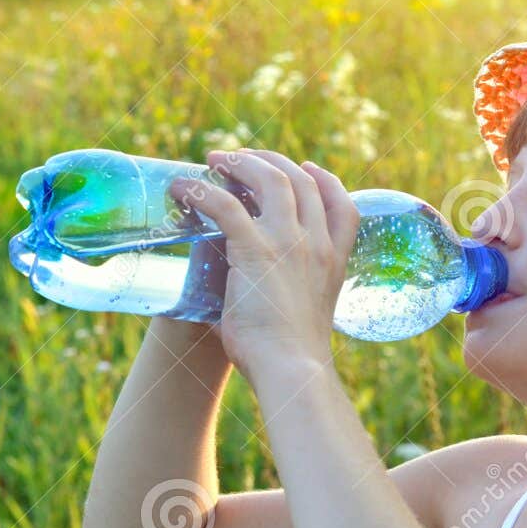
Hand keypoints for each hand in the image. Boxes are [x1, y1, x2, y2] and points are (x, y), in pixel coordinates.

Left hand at [168, 148, 359, 383]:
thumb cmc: (293, 358)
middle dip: (271, 161)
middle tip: (243, 158)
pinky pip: (226, 205)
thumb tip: (260, 301)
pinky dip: (202, 191)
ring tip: (216, 160)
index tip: (309, 168)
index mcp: (334, 261)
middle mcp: (316, 244)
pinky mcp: (256, 249)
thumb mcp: (308, 317)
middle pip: (301, 180)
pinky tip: (183, 188)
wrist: (292, 369)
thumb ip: (293, 296)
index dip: (326, 181)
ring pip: (269, 179)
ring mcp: (289, 243)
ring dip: (240, 163)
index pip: (343, 205)